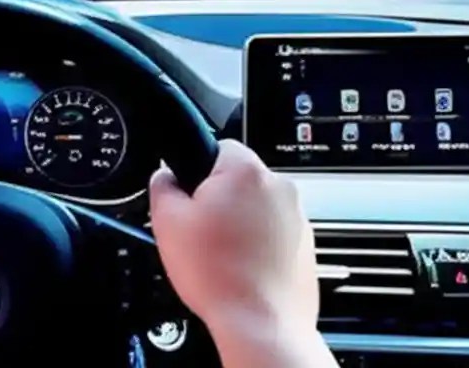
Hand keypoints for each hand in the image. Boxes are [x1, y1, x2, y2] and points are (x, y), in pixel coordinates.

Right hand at [150, 140, 330, 367]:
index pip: (218, 145)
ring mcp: (298, 217)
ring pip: (257, 208)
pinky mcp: (306, 245)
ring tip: (222, 254)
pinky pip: (275, 234)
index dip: (196, 171)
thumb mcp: (167, 222)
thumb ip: (162, 186)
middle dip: (219, 199)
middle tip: (200, 230)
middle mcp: (280, 187)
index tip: (189, 196)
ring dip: (240, 223)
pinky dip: (259, 246)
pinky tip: (241, 268)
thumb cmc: (219, 275)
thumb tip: (165, 177)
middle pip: (239, 179)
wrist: (260, 323)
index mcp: (246, 171)